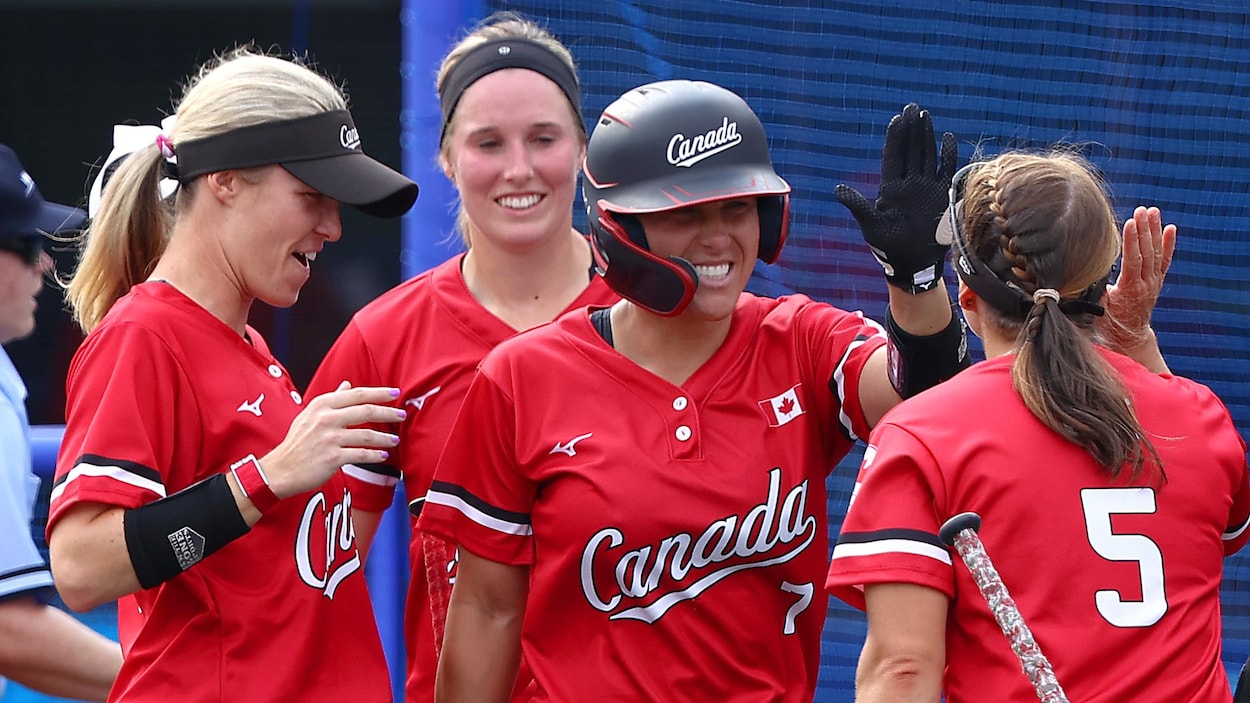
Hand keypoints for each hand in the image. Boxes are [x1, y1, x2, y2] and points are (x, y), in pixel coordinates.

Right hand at [261, 381, 403, 498]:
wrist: (280, 470)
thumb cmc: (297, 442)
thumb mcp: (309, 415)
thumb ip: (331, 399)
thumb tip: (347, 384)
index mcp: (322, 405)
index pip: (357, 394)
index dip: (379, 393)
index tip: (395, 392)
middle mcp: (326, 418)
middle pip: (366, 411)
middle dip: (389, 412)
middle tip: (402, 414)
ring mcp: (329, 438)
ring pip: (367, 435)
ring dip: (385, 438)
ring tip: (394, 440)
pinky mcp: (332, 457)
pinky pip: (361, 455)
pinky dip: (374, 455)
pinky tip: (382, 456)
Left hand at [836, 103, 957, 293]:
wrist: (913, 263)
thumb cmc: (888, 247)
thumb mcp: (871, 225)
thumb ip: (858, 205)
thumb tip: (838, 189)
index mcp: (890, 189)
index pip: (893, 157)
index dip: (895, 139)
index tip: (896, 120)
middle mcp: (908, 184)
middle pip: (910, 150)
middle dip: (911, 129)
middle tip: (912, 107)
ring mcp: (926, 188)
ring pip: (927, 155)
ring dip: (926, 136)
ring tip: (925, 116)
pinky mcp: (942, 195)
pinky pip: (946, 170)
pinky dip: (948, 155)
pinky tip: (948, 138)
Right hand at [1098, 206, 1175, 352]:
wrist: (1128, 337)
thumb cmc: (1109, 322)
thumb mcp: (1098, 307)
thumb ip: (1092, 290)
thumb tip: (1076, 276)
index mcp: (1129, 289)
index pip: (1133, 260)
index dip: (1132, 241)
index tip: (1131, 222)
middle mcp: (1145, 284)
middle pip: (1146, 252)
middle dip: (1144, 229)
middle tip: (1142, 210)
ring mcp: (1153, 282)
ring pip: (1156, 252)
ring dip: (1154, 230)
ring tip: (1152, 211)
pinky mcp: (1157, 281)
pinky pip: (1165, 260)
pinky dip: (1168, 243)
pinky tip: (1169, 228)